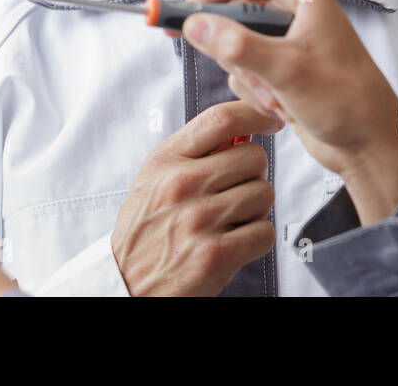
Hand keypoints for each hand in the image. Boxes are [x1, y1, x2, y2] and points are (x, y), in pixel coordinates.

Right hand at [111, 99, 283, 295]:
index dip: (256, 114)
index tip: (271, 121)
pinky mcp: (214, 256)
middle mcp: (182, 185)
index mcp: (167, 160)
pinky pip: (264, 232)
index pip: (221, 118)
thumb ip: (194, 151)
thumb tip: (243, 129)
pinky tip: (233, 241)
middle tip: (235, 190)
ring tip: (229, 219)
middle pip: (254, 156)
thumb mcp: (156, 177)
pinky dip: (256, 238)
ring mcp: (199, 220)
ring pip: (263, 194)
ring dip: (255, 208)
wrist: (126, 282)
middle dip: (253, 173)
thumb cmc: (146, 227)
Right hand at [183, 0, 397, 222]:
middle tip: (250, 74)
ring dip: (247, 77)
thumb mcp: (289, 72)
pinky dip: (254, 92)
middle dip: (233, 51)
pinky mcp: (278, 67)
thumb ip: (239, 46)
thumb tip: (195, 25)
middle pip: (229, 11)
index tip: (180, 24)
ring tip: (279, 96)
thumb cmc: (348, 102)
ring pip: (231, 45)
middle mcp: (291, 9)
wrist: (371, 145)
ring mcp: (283, 40)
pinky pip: (241, 70)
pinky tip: (282, 107)